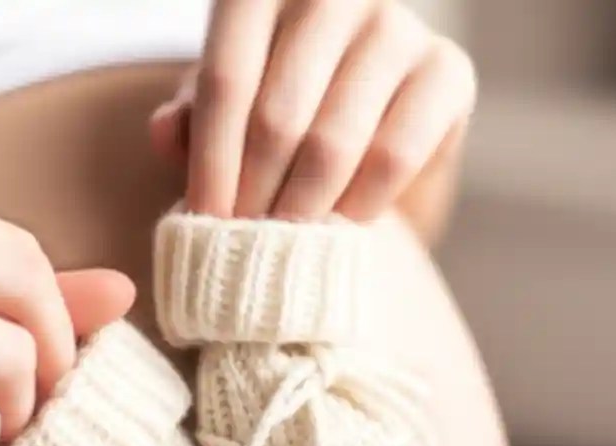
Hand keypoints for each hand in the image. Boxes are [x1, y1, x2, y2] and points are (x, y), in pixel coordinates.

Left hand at [149, 0, 476, 222]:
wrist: (375, 128)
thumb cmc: (287, 113)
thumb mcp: (229, 112)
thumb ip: (193, 118)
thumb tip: (167, 135)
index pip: (226, 82)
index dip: (210, 162)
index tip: (202, 224)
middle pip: (278, 116)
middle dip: (255, 196)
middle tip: (243, 248)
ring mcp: (396, 27)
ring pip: (335, 140)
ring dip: (303, 208)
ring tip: (285, 248)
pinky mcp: (448, 70)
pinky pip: (396, 154)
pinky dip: (362, 204)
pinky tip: (342, 229)